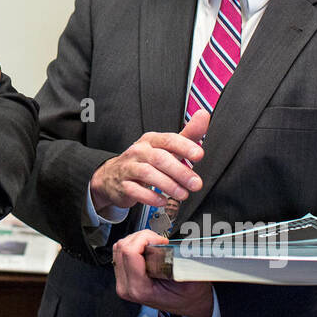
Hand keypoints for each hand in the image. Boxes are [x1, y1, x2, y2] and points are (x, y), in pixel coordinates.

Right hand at [88, 110, 209, 215]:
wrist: (113, 175)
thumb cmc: (145, 160)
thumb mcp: (165, 147)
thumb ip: (187, 134)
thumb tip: (203, 115)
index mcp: (151, 140)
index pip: (168, 140)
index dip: (184, 146)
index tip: (199, 155)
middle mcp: (138, 151)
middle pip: (159, 158)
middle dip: (180, 171)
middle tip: (196, 183)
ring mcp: (129, 168)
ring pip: (147, 174)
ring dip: (168, 185)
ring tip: (183, 194)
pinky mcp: (123, 185)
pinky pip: (136, 191)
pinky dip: (151, 197)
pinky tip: (163, 201)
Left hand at [112, 228, 212, 316]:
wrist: (188, 304)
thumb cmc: (188, 296)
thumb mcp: (189, 279)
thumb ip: (177, 262)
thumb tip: (167, 245)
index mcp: (140, 289)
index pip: (129, 253)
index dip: (145, 239)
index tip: (160, 240)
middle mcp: (127, 287)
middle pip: (122, 247)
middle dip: (142, 238)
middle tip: (159, 241)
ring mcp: (123, 282)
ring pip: (119, 248)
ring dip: (137, 240)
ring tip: (154, 244)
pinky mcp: (123, 277)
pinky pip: (120, 253)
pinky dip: (133, 245)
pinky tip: (147, 248)